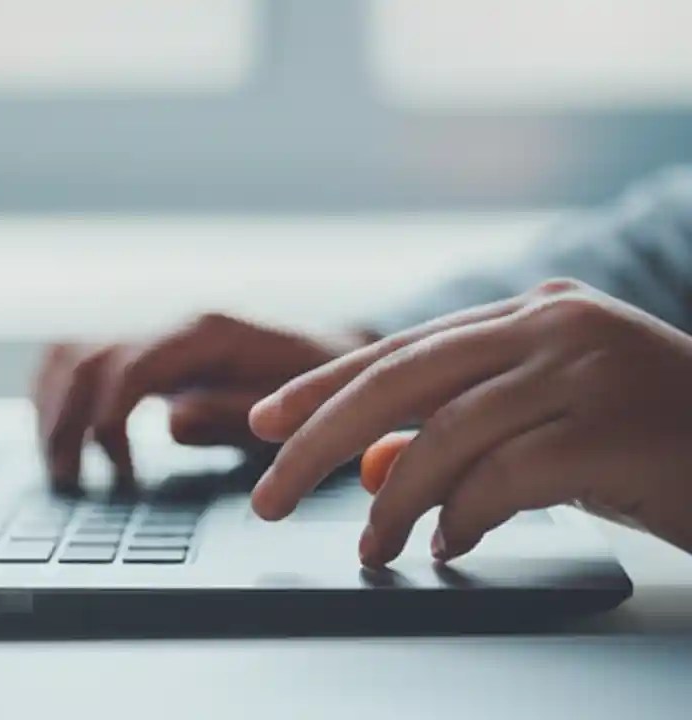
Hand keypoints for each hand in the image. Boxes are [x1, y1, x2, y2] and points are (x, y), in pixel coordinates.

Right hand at [33, 313, 368, 491]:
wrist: (331, 358)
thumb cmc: (318, 391)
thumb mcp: (294, 412)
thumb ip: (234, 414)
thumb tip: (172, 420)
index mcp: (208, 333)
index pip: (133, 365)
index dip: (110, 417)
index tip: (114, 472)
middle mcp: (171, 326)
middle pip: (87, 359)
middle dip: (67, 421)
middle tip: (69, 480)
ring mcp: (152, 334)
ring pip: (71, 355)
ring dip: (53, 410)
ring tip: (60, 468)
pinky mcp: (142, 352)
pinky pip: (79, 359)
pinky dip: (56, 395)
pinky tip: (58, 435)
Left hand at [249, 279, 691, 566]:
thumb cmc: (660, 444)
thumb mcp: (551, 429)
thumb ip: (464, 436)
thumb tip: (376, 465)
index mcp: (533, 312)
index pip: (402, 349)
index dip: (324, 388)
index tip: (265, 424)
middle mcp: (552, 324)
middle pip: (400, 378)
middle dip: (320, 440)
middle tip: (270, 494)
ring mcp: (586, 369)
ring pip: (443, 434)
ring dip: (392, 503)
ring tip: (374, 547)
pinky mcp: (612, 428)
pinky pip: (502, 477)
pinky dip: (462, 518)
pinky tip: (449, 544)